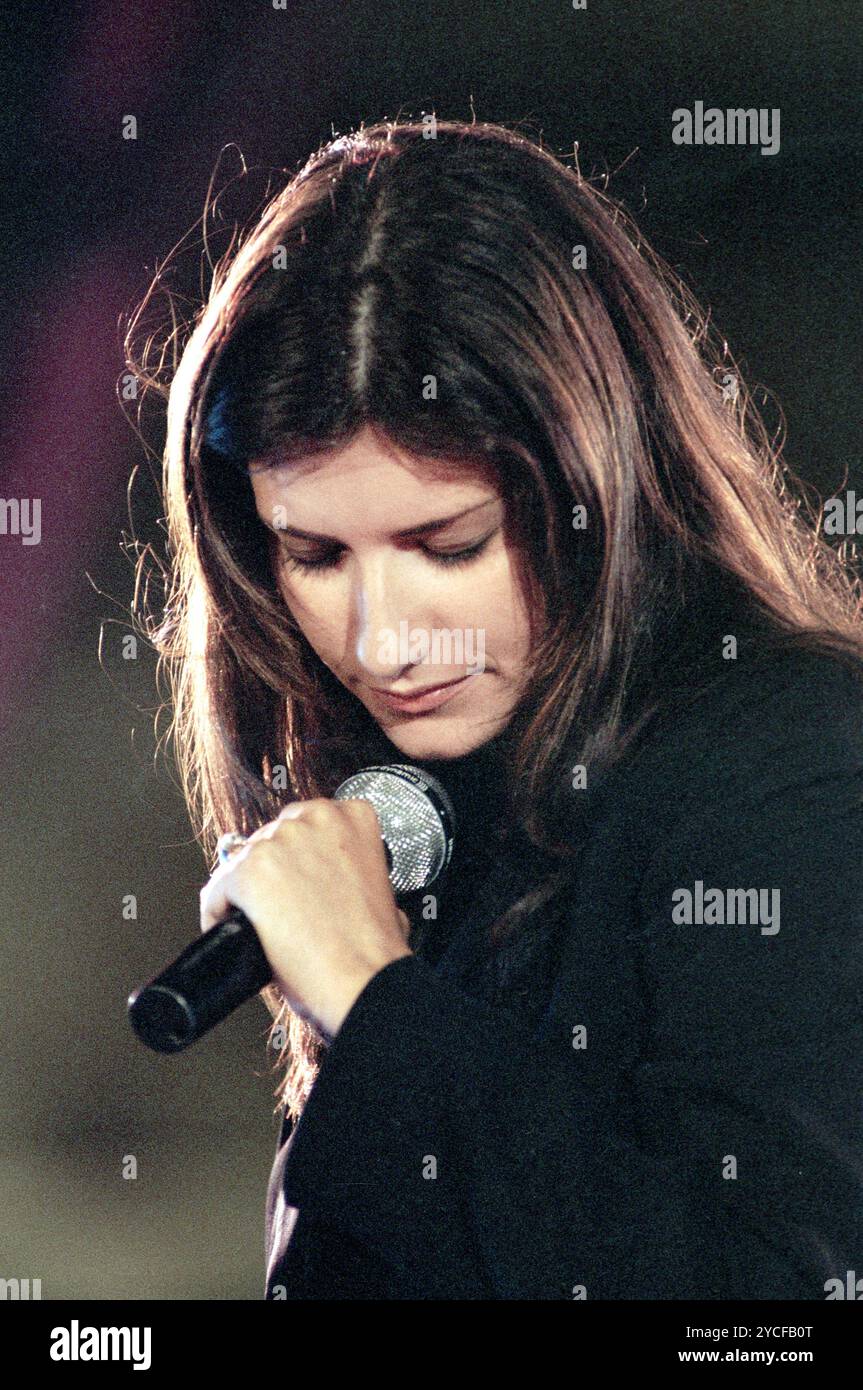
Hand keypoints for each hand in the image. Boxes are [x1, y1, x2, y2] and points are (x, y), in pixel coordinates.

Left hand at [200, 799, 412, 1038]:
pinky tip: (232, 931)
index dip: (296, 856)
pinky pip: (217, 889)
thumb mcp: (381, 888)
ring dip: (245, 892)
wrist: (364, 982)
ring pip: (241, 861)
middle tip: (280, 907)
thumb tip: (338, 884)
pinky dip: (217, 912)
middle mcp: (317, 820)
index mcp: (353, 817)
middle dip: (272, 872)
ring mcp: (281, 842)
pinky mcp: (250, 870)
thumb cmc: (373, 949)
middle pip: (271, 837)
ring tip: (258, 924)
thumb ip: (355, 869)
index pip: (305, 823)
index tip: (294, 878)